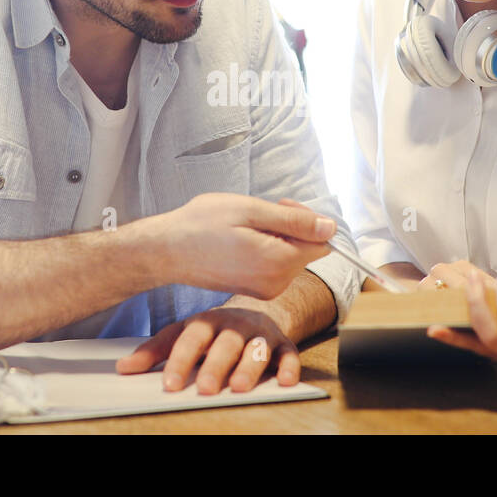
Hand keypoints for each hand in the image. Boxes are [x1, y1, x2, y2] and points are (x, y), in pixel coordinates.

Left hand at [115, 307, 300, 393]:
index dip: (179, 361)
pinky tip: (286, 381)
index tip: (168, 384)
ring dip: (249, 367)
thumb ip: (155, 351)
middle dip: (215, 366)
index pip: (191, 339)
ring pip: (257, 348)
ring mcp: (261, 333)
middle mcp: (235, 325)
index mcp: (207, 322)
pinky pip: (290, 354)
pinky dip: (290, 366)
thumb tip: (122, 368)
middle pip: (225, 344)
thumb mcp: (183, 334)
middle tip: (204, 389)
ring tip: (239, 388)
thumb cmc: (213, 330)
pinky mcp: (284, 344)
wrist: (256, 311)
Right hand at [133, 193, 335, 299]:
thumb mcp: (251, 210)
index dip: (307, 220)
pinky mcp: (255, 289)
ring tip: (245, 227)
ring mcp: (265, 289)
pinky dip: (266, 250)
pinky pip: (275, 266)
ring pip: (291, 257)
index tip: (280, 207)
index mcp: (278, 262)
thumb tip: (329, 227)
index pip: (322, 242)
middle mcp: (276, 283)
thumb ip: (294, 220)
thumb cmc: (201, 225)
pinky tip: (241, 240)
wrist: (167, 250)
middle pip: (307, 250)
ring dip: (277, 237)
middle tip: (260, 212)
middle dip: (291, 228)